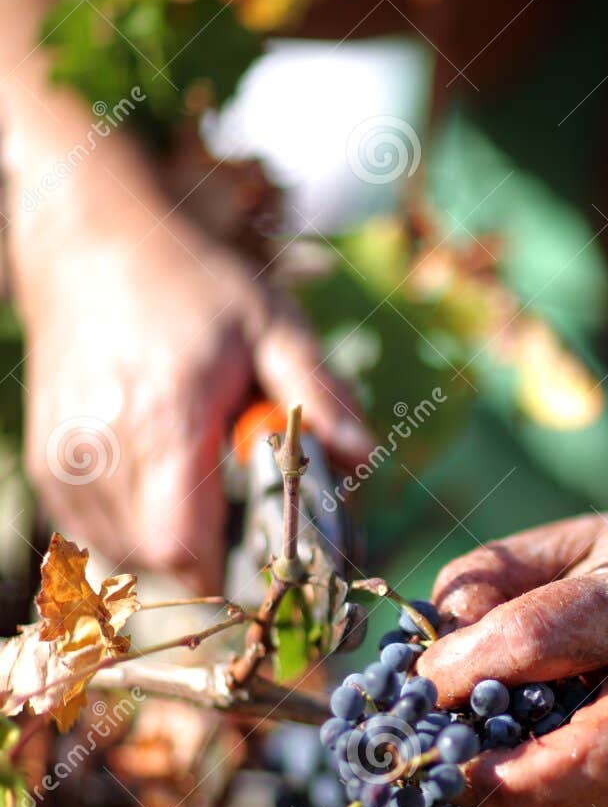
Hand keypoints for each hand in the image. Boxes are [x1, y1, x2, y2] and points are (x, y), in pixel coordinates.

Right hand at [13, 161, 369, 590]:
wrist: (92, 241)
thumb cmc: (191, 282)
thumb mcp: (272, 323)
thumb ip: (319, 394)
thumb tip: (360, 455)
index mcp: (164, 420)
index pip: (184, 547)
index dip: (231, 565)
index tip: (265, 545)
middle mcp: (101, 448)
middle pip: (158, 560)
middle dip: (210, 551)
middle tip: (237, 502)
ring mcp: (65, 459)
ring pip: (123, 552)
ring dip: (168, 539)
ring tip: (194, 476)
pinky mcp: (48, 463)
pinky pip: (92, 532)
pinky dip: (129, 524)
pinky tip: (156, 475)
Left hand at [418, 512, 607, 806]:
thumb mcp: (564, 541)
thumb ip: (493, 578)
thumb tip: (440, 651)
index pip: (539, 637)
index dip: (468, 667)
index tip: (420, 683)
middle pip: (594, 752)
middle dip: (509, 776)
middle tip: (446, 773)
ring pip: (589, 799)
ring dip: (517, 789)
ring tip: (479, 758)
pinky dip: (551, 797)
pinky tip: (538, 762)